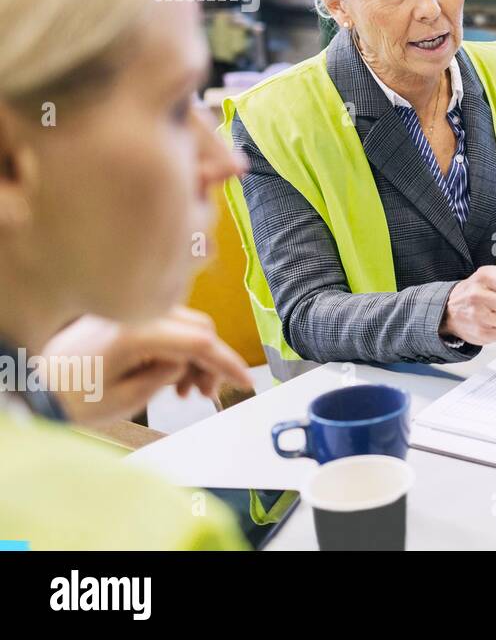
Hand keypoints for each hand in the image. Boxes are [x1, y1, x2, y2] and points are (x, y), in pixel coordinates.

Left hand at [38, 308, 252, 426]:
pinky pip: (167, 327)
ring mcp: (131, 313)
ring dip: (195, 357)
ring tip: (187, 391)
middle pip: (199, 328)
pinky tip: (171, 375)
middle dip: (212, 361)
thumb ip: (165, 375)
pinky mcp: (127, 319)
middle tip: (208, 394)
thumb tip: (187, 365)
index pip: (199, 341)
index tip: (245, 381)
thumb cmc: (71, 398)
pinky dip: (177, 349)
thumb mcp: (125, 398)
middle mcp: (137, 314)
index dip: (227, 362)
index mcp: (137, 332)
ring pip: (186, 326)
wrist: (35, 388)